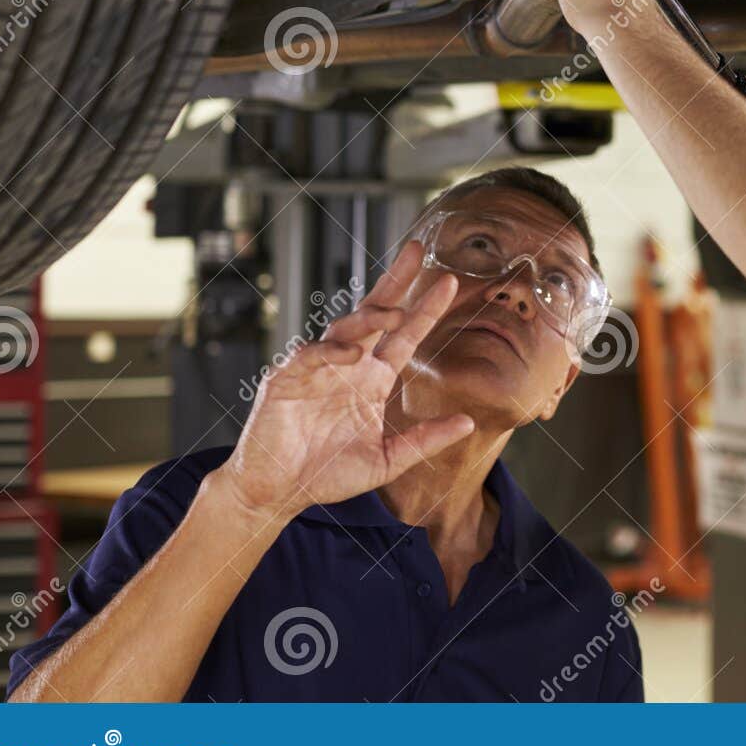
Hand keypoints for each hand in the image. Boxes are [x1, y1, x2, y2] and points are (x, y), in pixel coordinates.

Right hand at [211, 241, 474, 523]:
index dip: (426, 310)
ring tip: (394, 313)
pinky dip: (330, 352)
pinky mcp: (286, 379)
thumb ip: (425, 441)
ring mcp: (317, 368)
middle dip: (396, 282)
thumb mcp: (387, 460)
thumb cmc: (328, 474)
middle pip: (375, 313)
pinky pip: (310, 356)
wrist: (278, 493)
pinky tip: (351, 354)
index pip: (405, 336)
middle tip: (417, 252)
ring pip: (345, 329)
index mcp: (373, 378)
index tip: (451, 284)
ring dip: (369, 318)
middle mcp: (349, 365)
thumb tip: (468, 423)